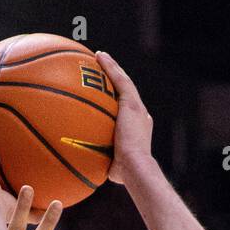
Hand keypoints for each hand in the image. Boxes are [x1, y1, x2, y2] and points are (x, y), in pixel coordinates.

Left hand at [94, 51, 152, 185]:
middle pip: (126, 93)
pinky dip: (110, 67)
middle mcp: (140, 115)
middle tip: (102, 70)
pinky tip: (99, 56)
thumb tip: (89, 170)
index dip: (118, 102)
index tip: (107, 96)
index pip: (127, 111)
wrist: (135, 166)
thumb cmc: (124, 173)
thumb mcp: (112, 168)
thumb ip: (103, 164)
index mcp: (138, 129)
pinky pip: (119, 80)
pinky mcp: (132, 103)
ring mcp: (137, 108)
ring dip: (112, 68)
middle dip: (115, 80)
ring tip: (100, 56)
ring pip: (124, 82)